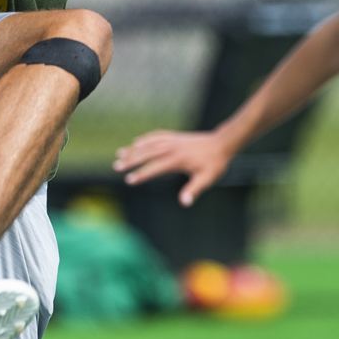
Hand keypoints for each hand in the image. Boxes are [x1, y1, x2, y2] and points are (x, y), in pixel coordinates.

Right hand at [113, 129, 236, 206]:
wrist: (222, 143)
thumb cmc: (215, 163)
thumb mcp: (207, 178)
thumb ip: (194, 189)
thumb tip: (184, 202)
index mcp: (177, 159)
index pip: (155, 168)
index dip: (142, 174)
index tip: (129, 180)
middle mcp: (171, 148)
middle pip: (146, 153)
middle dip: (131, 160)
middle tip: (116, 166)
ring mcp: (172, 141)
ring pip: (148, 144)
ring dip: (133, 149)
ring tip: (119, 154)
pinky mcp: (175, 137)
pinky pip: (156, 136)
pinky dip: (145, 139)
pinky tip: (136, 143)